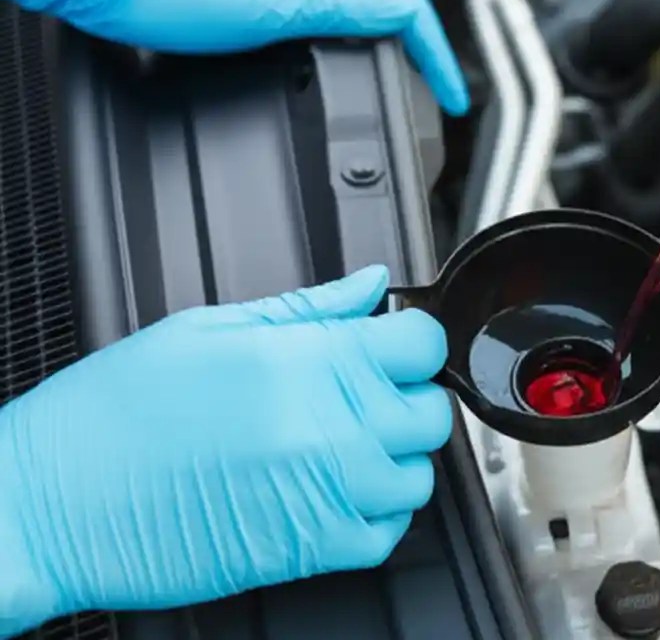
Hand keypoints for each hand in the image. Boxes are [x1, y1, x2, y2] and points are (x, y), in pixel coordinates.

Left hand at [0, 0, 467, 114]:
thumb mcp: (272, 7)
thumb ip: (342, 12)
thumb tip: (401, 22)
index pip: (407, 11)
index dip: (436, 57)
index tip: (451, 98)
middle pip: (394, 5)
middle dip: (425, 49)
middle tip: (440, 91)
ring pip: (365, 6)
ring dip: (394, 42)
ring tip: (409, 78)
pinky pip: (333, 9)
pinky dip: (357, 36)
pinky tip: (348, 54)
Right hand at [0, 266, 452, 635]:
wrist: (53, 501)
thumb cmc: (115, 413)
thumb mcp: (209, 329)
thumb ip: (308, 307)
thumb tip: (368, 285)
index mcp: (310, 359)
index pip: (422, 343)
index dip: (408, 340)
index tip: (389, 345)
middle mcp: (334, 426)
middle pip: (430, 409)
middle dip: (404, 397)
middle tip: (356, 396)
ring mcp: (330, 492)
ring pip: (418, 474)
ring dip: (392, 459)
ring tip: (338, 446)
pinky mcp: (314, 549)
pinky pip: (388, 532)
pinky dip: (375, 514)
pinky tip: (332, 492)